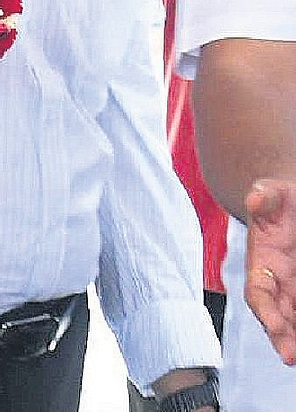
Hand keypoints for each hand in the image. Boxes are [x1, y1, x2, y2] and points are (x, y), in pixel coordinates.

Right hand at [245, 178, 295, 364]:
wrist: (291, 207)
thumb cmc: (282, 201)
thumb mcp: (274, 192)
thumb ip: (265, 195)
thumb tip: (256, 198)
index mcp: (262, 262)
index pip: (258, 292)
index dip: (265, 311)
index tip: (275, 328)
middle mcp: (277, 282)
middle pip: (277, 316)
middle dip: (282, 337)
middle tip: (291, 356)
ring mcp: (295, 289)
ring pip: (293, 318)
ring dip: (295, 337)